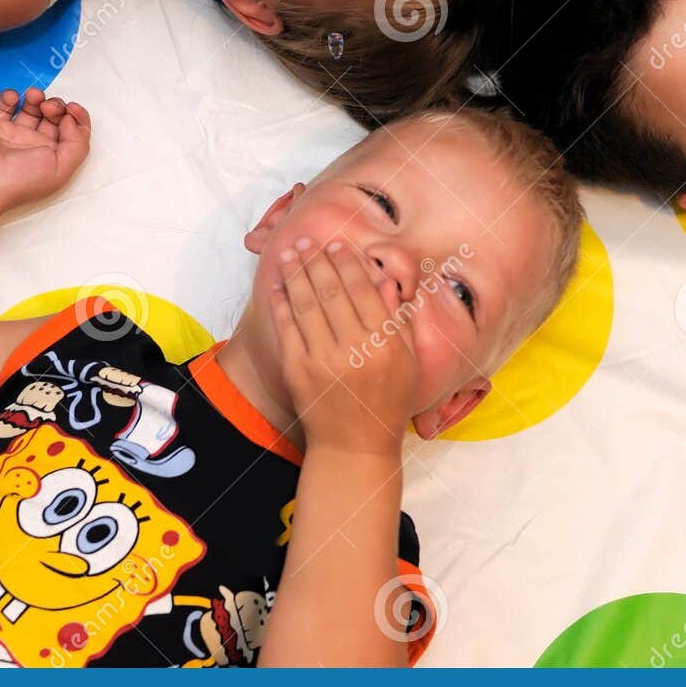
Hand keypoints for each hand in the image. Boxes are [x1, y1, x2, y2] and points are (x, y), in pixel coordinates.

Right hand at [0, 87, 90, 207]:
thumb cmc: (22, 179)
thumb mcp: (62, 168)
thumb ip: (77, 143)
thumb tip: (71, 120)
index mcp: (54, 157)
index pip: (73, 131)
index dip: (76, 116)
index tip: (70, 108)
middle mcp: (36, 145)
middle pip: (54, 117)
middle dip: (56, 105)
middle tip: (48, 107)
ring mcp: (14, 134)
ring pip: (31, 108)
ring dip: (36, 97)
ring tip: (33, 97)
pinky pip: (3, 105)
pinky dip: (9, 96)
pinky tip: (12, 98)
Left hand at [269, 237, 417, 457]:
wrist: (355, 445)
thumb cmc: (386, 402)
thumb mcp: (407, 362)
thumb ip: (398, 321)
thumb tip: (384, 281)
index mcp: (385, 344)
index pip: (363, 291)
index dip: (348, 264)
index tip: (337, 246)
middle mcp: (354, 349)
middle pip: (332, 292)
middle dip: (318, 261)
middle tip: (309, 241)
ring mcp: (323, 360)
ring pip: (306, 304)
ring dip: (296, 274)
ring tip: (291, 253)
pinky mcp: (298, 371)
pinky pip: (287, 327)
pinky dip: (281, 302)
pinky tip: (278, 284)